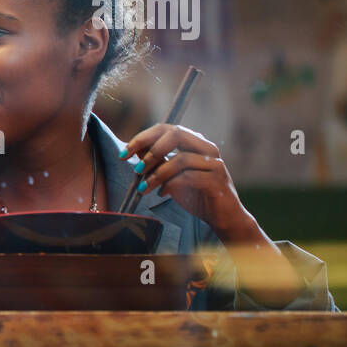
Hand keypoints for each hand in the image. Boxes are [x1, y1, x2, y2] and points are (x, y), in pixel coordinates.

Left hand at [123, 123, 303, 306]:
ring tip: (144, 188)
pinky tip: (163, 194)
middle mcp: (207, 148)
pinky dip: (171, 185)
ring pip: (180, 159)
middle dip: (151, 151)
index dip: (142, 138)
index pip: (166, 129)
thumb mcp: (171, 176)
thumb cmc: (196, 194)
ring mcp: (214, 163)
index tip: (124, 154)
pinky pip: (189, 177)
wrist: (222, 217)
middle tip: (136, 169)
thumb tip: (135, 149)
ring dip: (157, 174)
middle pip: (176, 134)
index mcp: (195, 143)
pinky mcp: (217, 180)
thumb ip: (158, 161)